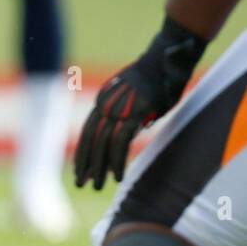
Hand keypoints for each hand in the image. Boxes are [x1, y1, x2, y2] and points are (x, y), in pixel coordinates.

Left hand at [73, 18, 205, 187]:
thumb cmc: (156, 79)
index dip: (84, 151)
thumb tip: (127, 131)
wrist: (166, 60)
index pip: (88, 131)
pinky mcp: (134, 114)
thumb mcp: (134, 97)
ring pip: (102, 144)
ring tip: (97, 185)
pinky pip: (120, 142)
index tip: (81, 170)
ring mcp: (119, 109)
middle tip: (81, 183)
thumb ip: (127, 114)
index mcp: (103, 102)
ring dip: (99, 167)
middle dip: (85, 164)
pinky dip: (117, 161)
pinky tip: (117, 176)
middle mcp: (106, 106)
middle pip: (91, 140)